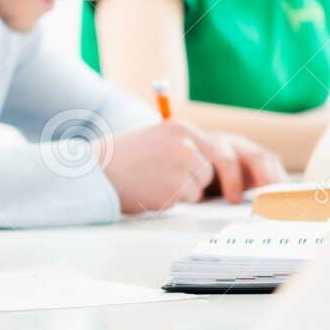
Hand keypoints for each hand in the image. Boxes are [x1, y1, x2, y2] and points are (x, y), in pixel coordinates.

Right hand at [103, 121, 283, 212]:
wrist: (94, 170)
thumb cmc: (122, 159)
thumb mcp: (156, 140)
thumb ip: (186, 148)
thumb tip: (213, 170)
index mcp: (180, 129)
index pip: (221, 150)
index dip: (231, 171)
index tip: (236, 188)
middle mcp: (184, 144)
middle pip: (214, 169)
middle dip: (222, 184)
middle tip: (233, 199)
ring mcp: (179, 166)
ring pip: (199, 187)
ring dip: (184, 191)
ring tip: (155, 182)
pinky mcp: (172, 187)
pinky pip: (184, 200)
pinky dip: (171, 200)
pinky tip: (150, 190)